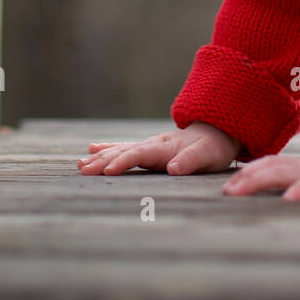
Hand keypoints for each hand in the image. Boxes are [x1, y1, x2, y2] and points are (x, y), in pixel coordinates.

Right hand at [76, 121, 240, 175]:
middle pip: (124, 152)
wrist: (218, 129)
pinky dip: (108, 149)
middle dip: (103, 161)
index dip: (123, 161)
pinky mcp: (149, 149)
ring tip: (80, 164)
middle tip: (83, 170)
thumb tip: (173, 169)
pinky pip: (124, 148)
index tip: (107, 170)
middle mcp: (153, 144)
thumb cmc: (214, 147)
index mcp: (166, 147)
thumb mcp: (208, 155)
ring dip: (101, 157)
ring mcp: (149, 145)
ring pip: (120, 150)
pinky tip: (92, 149)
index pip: (140, 155)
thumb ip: (190, 160)